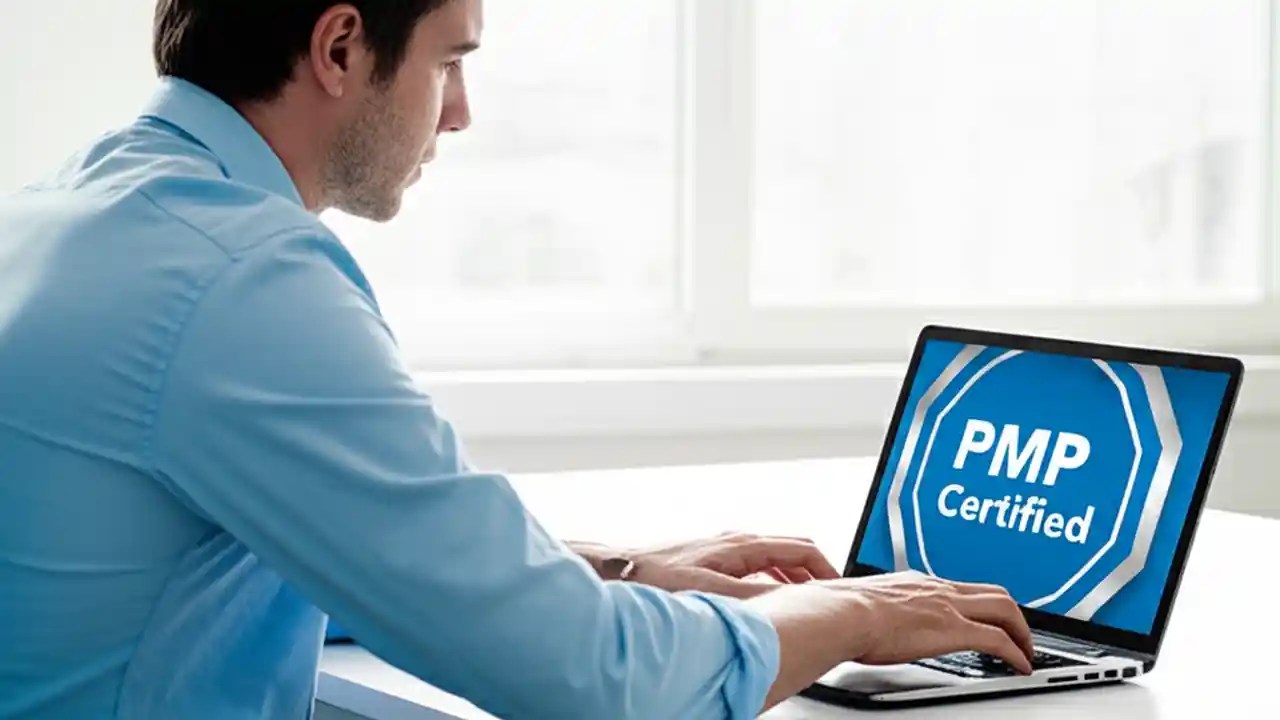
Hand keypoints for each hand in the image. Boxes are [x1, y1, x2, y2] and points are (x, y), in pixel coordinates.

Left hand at [569, 532, 840, 598]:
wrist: (616, 572)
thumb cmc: (654, 579)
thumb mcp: (714, 595)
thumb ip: (756, 597)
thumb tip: (791, 602)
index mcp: (742, 545)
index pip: (802, 548)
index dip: (828, 569)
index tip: (841, 590)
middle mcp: (733, 541)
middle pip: (791, 549)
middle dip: (815, 572)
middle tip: (831, 596)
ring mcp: (721, 548)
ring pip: (773, 556)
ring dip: (794, 576)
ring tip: (806, 599)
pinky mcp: (709, 559)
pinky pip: (755, 564)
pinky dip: (772, 577)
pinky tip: (766, 596)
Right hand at [749, 572, 1034, 711]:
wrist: (840, 614)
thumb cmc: (839, 612)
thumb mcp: (859, 606)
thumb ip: (867, 611)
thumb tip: (854, 621)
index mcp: (914, 582)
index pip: (959, 587)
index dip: (979, 603)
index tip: (983, 617)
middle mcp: (936, 588)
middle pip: (993, 592)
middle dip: (1013, 614)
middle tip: (1019, 634)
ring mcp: (947, 606)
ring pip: (1005, 608)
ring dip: (1021, 631)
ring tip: (1025, 651)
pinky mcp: (954, 629)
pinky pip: (998, 640)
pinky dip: (1016, 653)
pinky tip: (1020, 666)